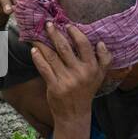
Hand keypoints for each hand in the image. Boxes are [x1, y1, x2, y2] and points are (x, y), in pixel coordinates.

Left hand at [29, 23, 110, 138]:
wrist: (75, 114)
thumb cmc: (86, 91)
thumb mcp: (100, 76)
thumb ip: (104, 59)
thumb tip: (101, 43)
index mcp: (92, 68)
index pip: (83, 45)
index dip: (75, 33)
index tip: (67, 25)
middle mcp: (80, 72)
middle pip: (65, 48)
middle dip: (55, 34)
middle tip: (48, 24)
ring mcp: (66, 79)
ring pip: (52, 56)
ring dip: (43, 44)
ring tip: (36, 35)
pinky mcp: (54, 86)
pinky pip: (44, 68)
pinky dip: (38, 58)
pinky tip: (33, 50)